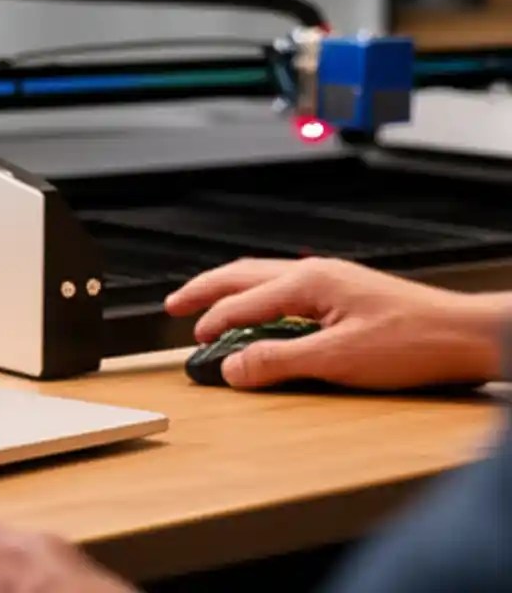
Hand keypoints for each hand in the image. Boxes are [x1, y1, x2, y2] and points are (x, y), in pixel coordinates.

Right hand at [164, 257, 504, 389]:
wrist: (465, 336)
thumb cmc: (414, 342)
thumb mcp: (337, 360)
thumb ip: (278, 362)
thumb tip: (231, 368)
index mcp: (307, 283)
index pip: (241, 304)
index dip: (212, 326)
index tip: (194, 347)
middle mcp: (315, 274)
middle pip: (243, 275)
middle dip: (205, 290)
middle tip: (175, 305)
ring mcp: (330, 281)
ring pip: (263, 277)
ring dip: (230, 291)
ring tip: (206, 306)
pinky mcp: (343, 294)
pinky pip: (283, 288)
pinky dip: (257, 298)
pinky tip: (260, 314)